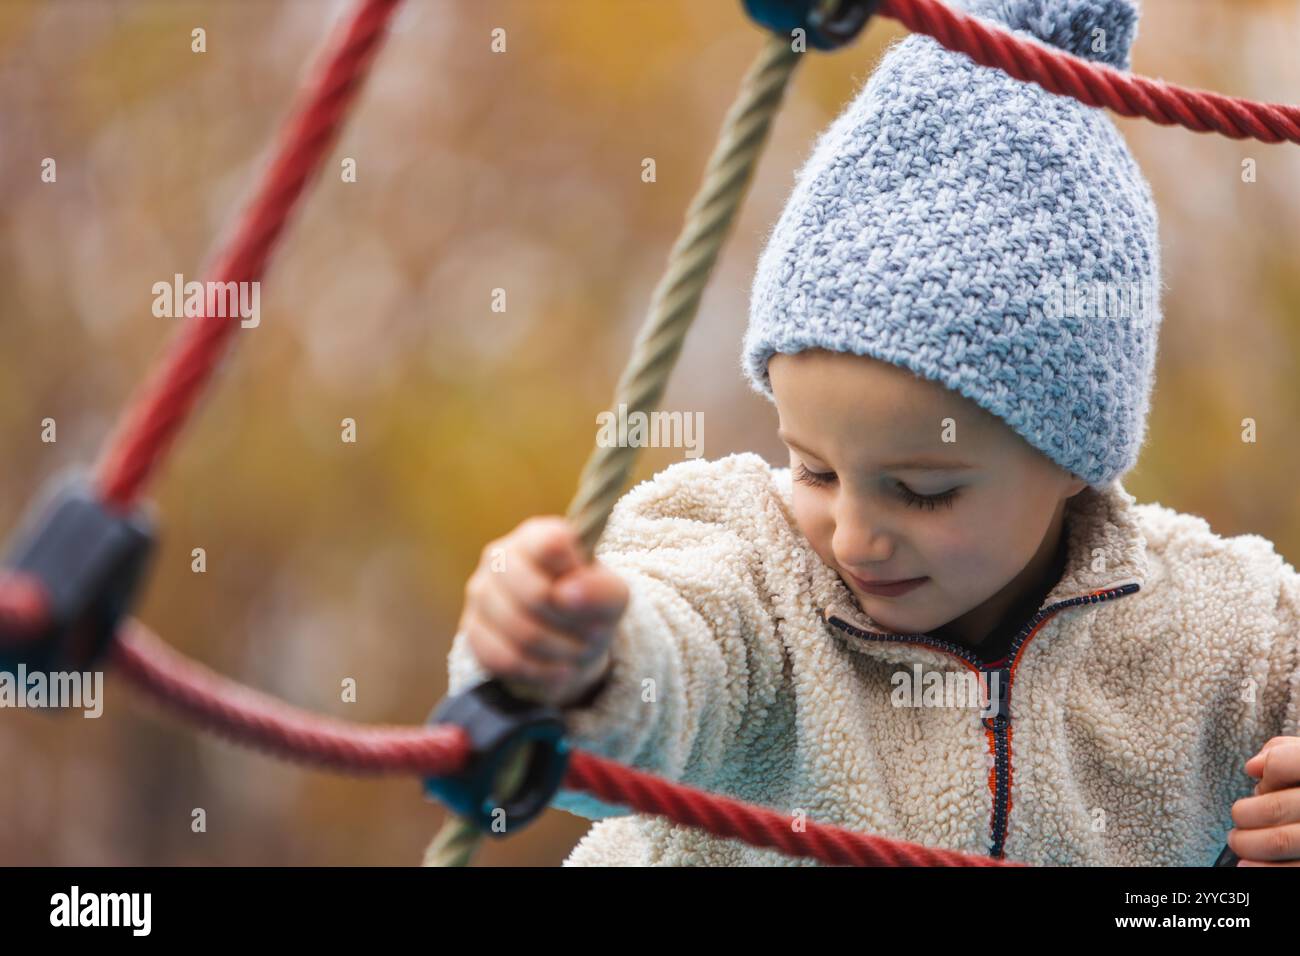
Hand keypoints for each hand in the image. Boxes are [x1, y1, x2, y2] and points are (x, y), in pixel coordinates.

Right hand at [459, 516, 627, 707]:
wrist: (566, 643)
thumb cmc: (587, 607)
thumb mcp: (612, 597)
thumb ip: (602, 589)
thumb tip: (566, 593)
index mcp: (537, 535)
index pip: (552, 545)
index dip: (576, 576)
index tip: (588, 590)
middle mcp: (501, 556)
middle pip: (535, 594)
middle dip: (573, 624)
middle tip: (594, 633)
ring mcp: (481, 592)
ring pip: (520, 631)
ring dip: (561, 650)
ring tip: (578, 652)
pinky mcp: (471, 630)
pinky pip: (504, 658)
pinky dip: (539, 671)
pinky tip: (557, 669)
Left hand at [1227, 736, 1299, 865]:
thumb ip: (1282, 751)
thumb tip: (1253, 767)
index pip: (1282, 763)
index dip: (1270, 771)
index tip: (1267, 780)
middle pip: (1273, 808)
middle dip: (1244, 814)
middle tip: (1238, 816)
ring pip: (1279, 841)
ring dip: (1247, 842)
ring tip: (1238, 841)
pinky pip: (1292, 869)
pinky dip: (1263, 868)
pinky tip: (1246, 864)